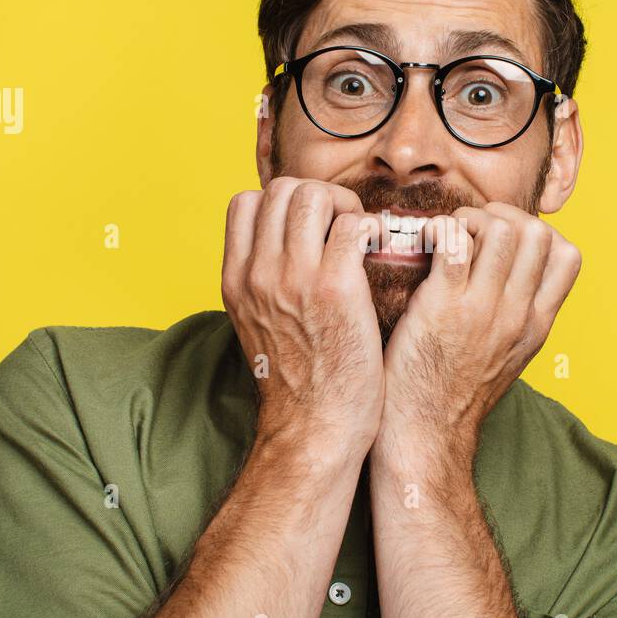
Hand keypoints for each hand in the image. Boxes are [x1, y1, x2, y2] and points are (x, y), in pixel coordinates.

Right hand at [221, 177, 384, 467]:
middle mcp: (259, 273)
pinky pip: (354, 223)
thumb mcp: (257, 323)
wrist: (315, 428)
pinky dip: (372, 228)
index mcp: (236, 280)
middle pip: (282, 189)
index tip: (309, 228)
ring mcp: (295, 278)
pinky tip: (380, 251)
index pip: (244, 202)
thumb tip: (285, 246)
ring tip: (360, 236)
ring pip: (315, 195)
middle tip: (342, 227)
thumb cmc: (298, 381)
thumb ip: (263, 282)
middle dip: (319, 197)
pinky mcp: (337, 287)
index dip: (281, 203)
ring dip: (345, 206)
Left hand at [373, 202, 580, 473]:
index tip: (502, 241)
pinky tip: (425, 244)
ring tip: (447, 236)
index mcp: (537, 324)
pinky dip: (439, 230)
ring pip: (502, 228)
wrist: (424, 433)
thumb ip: (515, 315)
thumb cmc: (454, 392)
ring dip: (469, 218)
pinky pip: (454, 242)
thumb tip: (509, 274)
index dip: (536, 232)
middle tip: (469, 230)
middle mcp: (518, 313)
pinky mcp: (444, 307)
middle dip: (500, 215)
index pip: (568, 255)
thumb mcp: (506, 355)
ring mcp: (484, 309)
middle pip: (537, 231)